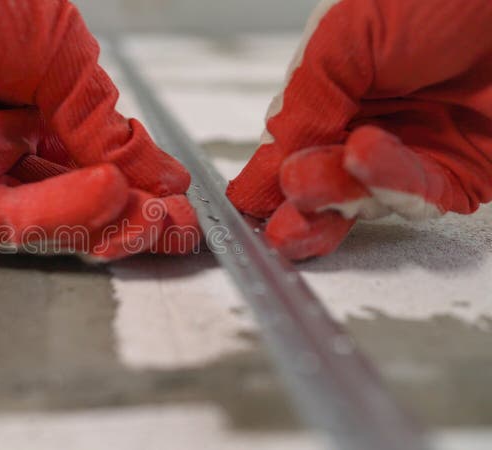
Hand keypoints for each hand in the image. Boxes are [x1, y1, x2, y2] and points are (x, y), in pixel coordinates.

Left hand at [0, 0, 199, 260]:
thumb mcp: (63, 61)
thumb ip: (105, 126)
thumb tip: (165, 178)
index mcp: (37, 116)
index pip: (96, 172)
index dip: (142, 196)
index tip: (185, 214)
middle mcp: (2, 150)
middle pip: (68, 207)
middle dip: (125, 221)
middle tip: (170, 229)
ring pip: (36, 222)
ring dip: (94, 223)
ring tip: (141, 212)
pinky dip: (48, 215)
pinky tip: (100, 196)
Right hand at [226, 0, 491, 259]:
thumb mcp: (346, 32)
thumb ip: (306, 98)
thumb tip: (275, 155)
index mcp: (330, 89)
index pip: (286, 146)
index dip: (264, 177)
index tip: (246, 203)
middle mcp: (365, 125)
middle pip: (319, 186)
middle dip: (297, 205)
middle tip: (277, 221)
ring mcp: (411, 154)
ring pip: (362, 200)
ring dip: (334, 194)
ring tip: (309, 182)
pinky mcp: (459, 176)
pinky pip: (417, 194)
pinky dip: (389, 183)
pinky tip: (364, 157)